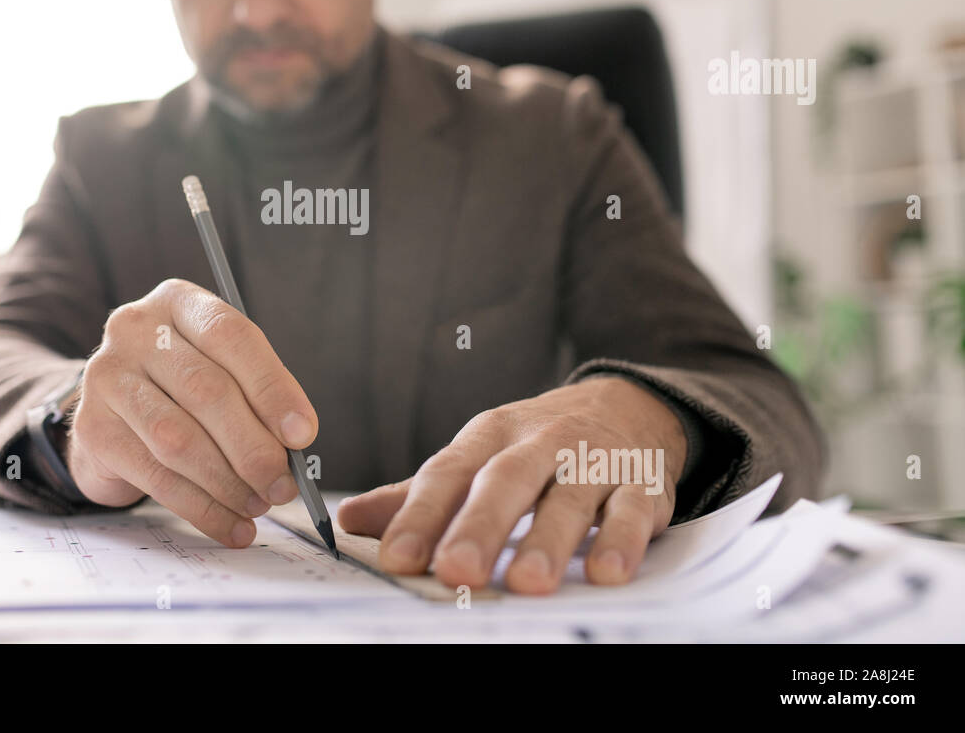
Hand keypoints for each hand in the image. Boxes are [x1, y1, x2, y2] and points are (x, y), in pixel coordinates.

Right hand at [63, 278, 317, 546]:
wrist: (113, 412)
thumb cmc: (183, 387)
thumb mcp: (221, 369)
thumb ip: (256, 395)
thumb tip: (295, 442)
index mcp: (178, 301)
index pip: (231, 336)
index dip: (272, 387)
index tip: (304, 435)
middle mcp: (134, 329)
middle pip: (206, 390)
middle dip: (253, 447)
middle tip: (284, 485)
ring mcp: (107, 377)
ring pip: (177, 438)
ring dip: (228, 482)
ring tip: (259, 505)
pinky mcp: (93, 429)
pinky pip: (156, 476)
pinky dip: (202, 508)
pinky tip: (231, 525)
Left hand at [337, 377, 686, 593]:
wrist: (626, 407)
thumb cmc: (535, 445)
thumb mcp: (477, 456)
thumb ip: (419, 494)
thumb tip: (348, 520)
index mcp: (489, 436)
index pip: (448, 473)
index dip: (421, 515)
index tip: (395, 558)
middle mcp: (539, 443)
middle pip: (505, 481)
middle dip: (479, 526)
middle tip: (456, 571)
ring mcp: (592, 461)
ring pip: (568, 498)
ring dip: (548, 541)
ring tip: (528, 583)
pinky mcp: (641, 483)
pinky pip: (632, 510)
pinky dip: (621, 540)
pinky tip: (606, 572)